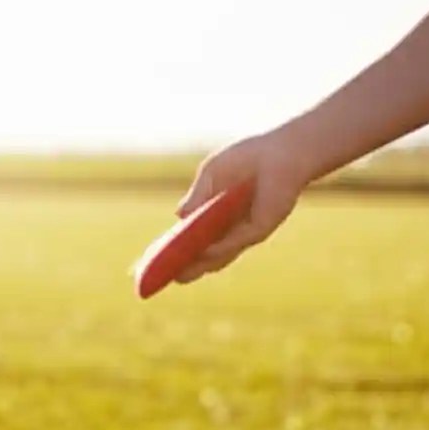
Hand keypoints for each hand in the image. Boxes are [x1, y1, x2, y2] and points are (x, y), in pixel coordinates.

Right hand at [174, 126, 309, 283]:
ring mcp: (244, 232)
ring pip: (217, 256)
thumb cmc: (247, 159)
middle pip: (202, 255)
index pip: (190, 240)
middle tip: (159, 277)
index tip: (148, 261)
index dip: (171, 251)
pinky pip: (234, 243)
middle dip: (182, 266)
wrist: (280, 152)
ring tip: (175, 275)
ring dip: (197, 266)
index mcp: (216, 217)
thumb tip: (178, 217)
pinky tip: (200, 255)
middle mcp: (229, 230)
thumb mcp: (211, 176)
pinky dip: (217, 250)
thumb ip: (196, 198)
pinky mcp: (259, 229)